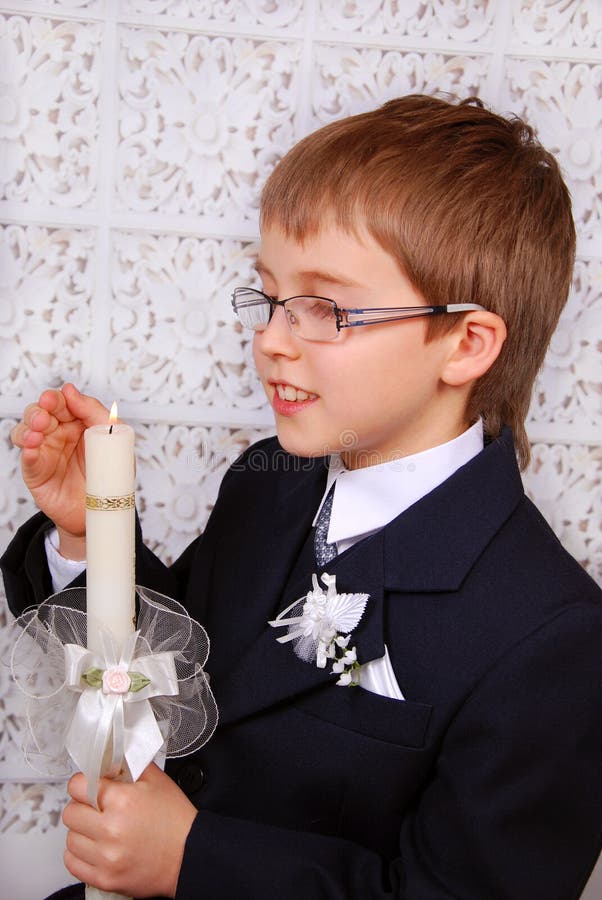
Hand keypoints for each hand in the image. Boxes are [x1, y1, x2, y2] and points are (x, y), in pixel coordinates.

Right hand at [10, 384, 108, 556]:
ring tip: (39, 429)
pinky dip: (27, 450)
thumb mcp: (113, 439)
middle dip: (41, 409)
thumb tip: (72, 390)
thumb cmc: (108, 474)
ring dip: (30, 426)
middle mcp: (58, 434)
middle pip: (39, 412)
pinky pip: (27, 458)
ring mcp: (45, 452)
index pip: (62, 402)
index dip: (59, 398)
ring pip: (26, 431)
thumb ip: (95, 412)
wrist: (104, 509)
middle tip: (47, 412)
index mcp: (77, 423)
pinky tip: (33, 447)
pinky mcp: (36, 472)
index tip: (63, 398)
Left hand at [63, 763, 196, 897]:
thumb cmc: (176, 820)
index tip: (89, 787)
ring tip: (99, 829)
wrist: (189, 857)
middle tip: (96, 808)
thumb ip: (130, 765)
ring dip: (82, 832)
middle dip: (81, 807)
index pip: (77, 786)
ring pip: (70, 839)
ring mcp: (106, 857)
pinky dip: (80, 854)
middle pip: (70, 813)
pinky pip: (72, 863)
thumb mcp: (157, 781)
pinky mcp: (105, 878)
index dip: (83, 783)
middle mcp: (111, 829)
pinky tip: (96, 847)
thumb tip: (110, 759)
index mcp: (123, 800)